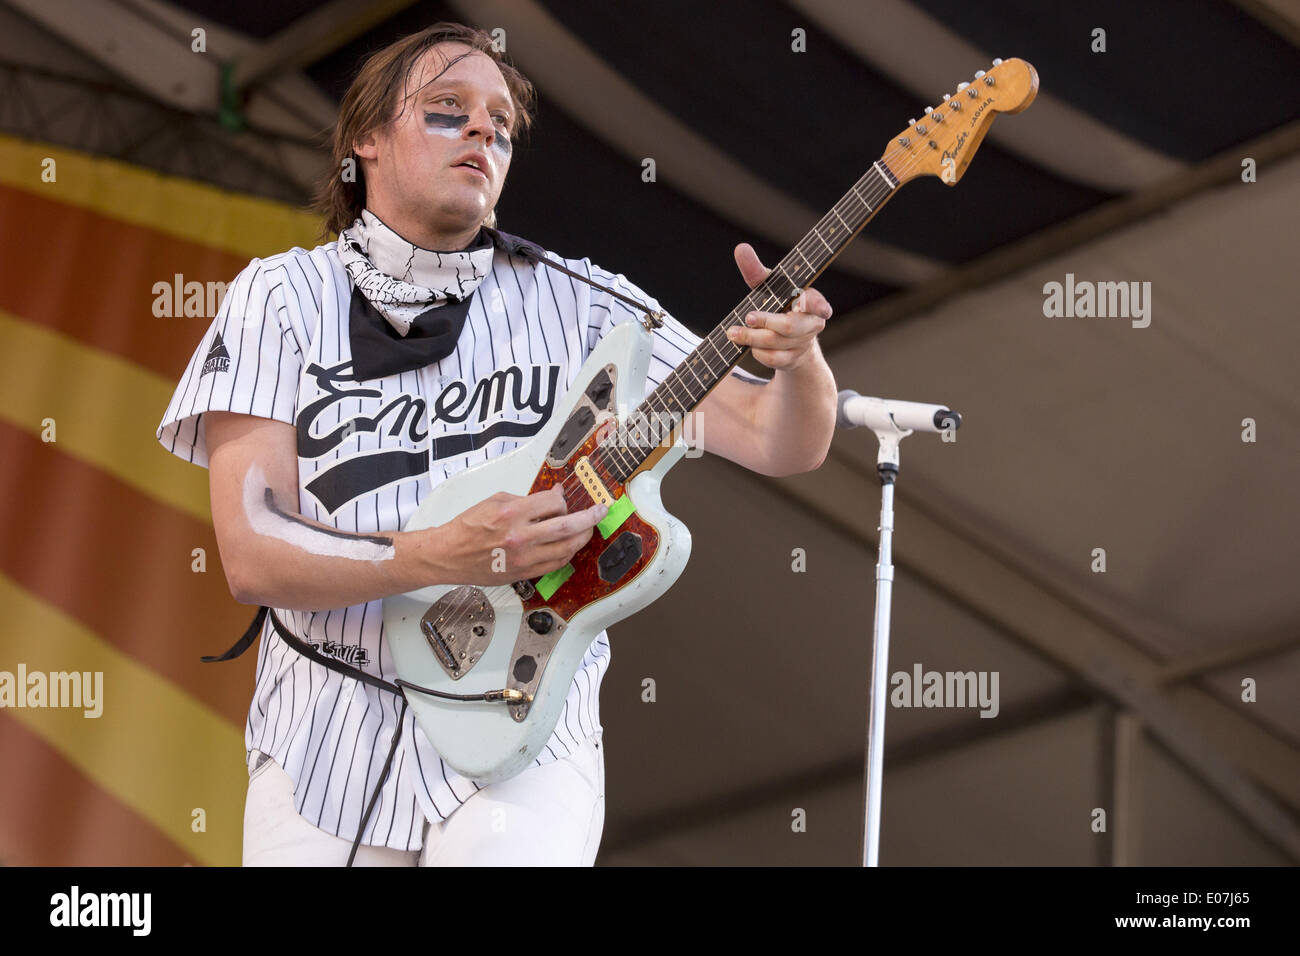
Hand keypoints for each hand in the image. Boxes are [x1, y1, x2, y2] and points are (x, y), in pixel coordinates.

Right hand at [429, 485, 607, 583]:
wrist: (448, 554)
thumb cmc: (468, 527)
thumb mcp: (495, 501)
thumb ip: (527, 499)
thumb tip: (553, 497)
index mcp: (512, 514)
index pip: (553, 503)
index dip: (562, 500)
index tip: (562, 499)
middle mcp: (519, 536)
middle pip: (566, 527)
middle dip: (589, 517)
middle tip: (600, 511)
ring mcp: (523, 558)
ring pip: (565, 549)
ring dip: (581, 538)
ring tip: (586, 530)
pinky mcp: (523, 573)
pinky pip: (554, 564)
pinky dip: (566, 554)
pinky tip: (569, 546)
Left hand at [727, 243, 831, 371]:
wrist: (789, 341)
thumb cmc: (779, 305)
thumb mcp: (769, 287)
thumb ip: (756, 270)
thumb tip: (740, 248)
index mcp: (811, 302)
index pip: (817, 303)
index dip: (815, 304)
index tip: (805, 303)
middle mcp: (811, 324)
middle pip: (789, 326)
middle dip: (766, 322)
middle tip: (747, 317)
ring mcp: (803, 344)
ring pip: (777, 343)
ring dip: (752, 338)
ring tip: (734, 332)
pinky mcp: (792, 360)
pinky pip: (772, 358)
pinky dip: (757, 352)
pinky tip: (748, 345)